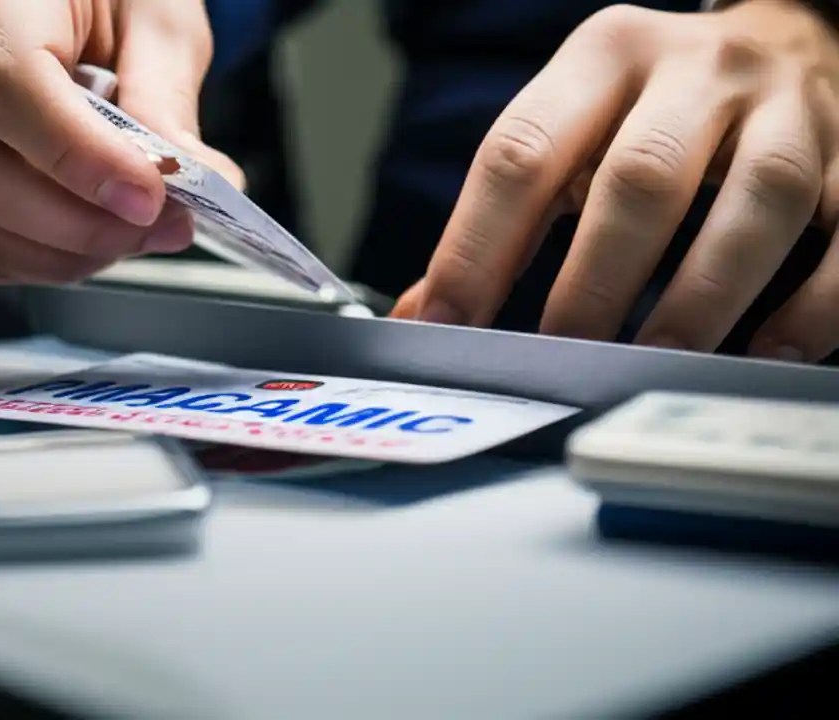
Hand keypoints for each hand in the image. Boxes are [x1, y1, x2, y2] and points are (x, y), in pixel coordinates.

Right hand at [0, 0, 241, 282]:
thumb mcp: (159, 15)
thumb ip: (166, 97)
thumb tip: (193, 186)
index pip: (1, 82)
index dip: (76, 156)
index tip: (149, 197)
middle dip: (77, 224)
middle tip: (163, 224)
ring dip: (63, 253)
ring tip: (137, 231)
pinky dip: (36, 260)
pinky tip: (90, 235)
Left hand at [393, 0, 838, 361]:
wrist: (788, 44)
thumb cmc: (655, 112)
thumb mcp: (572, 133)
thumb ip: (504, 221)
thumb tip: (423, 315)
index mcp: (603, 58)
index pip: (521, 153)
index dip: (474, 249)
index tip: (446, 327)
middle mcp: (698, 70)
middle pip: (640, 177)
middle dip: (593, 282)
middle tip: (561, 357)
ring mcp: (790, 109)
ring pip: (757, 200)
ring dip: (699, 298)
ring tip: (655, 364)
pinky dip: (810, 305)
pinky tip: (766, 352)